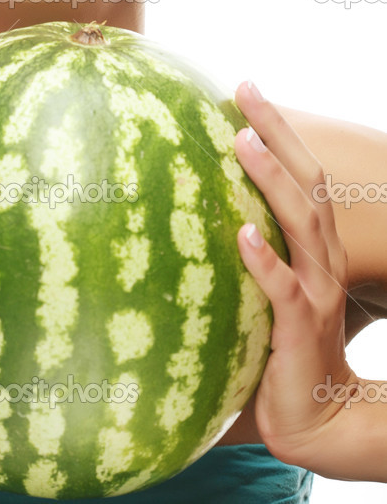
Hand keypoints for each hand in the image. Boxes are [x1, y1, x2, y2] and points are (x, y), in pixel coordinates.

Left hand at [233, 80, 361, 474]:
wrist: (314, 417)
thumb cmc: (280, 343)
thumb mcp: (266, 286)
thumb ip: (242, 249)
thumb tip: (184, 211)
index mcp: (313, 246)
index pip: (302, 174)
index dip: (279, 129)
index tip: (246, 88)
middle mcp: (321, 258)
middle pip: (309, 182)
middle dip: (279, 132)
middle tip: (248, 90)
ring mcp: (316, 290)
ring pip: (302, 223)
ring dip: (273, 179)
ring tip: (244, 142)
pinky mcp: (301, 327)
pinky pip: (284, 288)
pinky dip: (265, 259)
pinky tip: (242, 233)